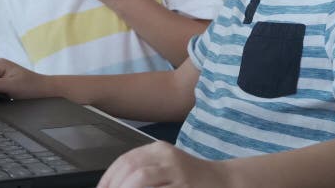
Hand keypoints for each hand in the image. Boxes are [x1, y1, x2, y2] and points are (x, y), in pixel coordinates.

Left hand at [96, 141, 232, 187]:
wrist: (225, 182)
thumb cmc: (192, 179)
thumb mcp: (166, 168)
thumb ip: (143, 174)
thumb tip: (114, 184)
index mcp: (158, 150)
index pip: (125, 160)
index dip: (108, 178)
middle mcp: (167, 157)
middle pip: (131, 169)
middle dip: (114, 185)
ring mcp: (178, 171)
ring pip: (141, 179)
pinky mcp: (186, 186)